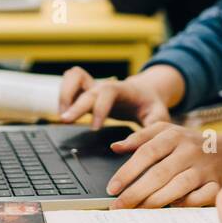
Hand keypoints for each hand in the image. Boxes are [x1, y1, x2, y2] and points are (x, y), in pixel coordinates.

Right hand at [58, 64, 180, 128]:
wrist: (147, 91)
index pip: (108, 92)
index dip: (100, 108)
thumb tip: (130, 145)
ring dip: (65, 94)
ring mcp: (95, 86)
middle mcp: (106, 86)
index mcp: (124, 90)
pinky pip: (70, 81)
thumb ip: (150, 129)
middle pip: (88, 90)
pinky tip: (63, 112)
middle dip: (75, 105)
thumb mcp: (158, 116)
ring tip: (63, 117)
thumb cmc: (151, 105)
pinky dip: (63, 94)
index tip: (95, 127)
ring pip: (74, 77)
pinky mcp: (87, 90)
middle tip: (65, 121)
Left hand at [104, 125, 221, 208]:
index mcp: (174, 135)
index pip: (146, 152)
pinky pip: (200, 197)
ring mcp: (204, 168)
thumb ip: (141, 137)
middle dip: (136, 192)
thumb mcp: (168, 131)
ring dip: (155, 201)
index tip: (112, 188)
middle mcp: (190, 150)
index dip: (127, 171)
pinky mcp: (217, 184)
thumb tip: (115, 147)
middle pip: (159, 172)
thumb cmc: (192, 144)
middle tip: (118, 207)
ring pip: (178, 186)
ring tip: (137, 211)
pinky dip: (185, 204)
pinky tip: (171, 208)